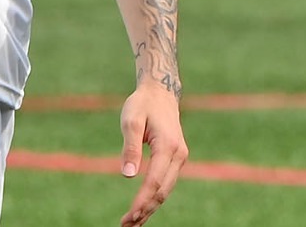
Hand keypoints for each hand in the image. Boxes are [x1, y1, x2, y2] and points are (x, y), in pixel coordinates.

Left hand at [117, 82, 186, 226]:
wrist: (160, 92)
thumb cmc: (142, 104)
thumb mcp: (131, 120)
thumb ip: (130, 148)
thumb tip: (128, 176)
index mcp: (168, 146)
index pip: (154, 182)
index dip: (141, 201)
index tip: (128, 216)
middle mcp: (179, 155)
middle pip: (162, 191)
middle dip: (145, 211)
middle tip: (126, 226)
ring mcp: (179, 158)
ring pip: (165, 190)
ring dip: (150, 208)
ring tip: (132, 223)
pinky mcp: (175, 160)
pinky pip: (165, 184)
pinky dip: (154, 198)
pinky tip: (142, 209)